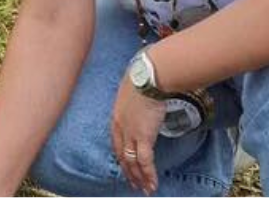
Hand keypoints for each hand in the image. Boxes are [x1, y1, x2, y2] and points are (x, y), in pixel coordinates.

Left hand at [110, 74, 166, 195]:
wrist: (148, 78)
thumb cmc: (141, 79)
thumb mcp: (130, 92)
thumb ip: (131, 104)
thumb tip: (140, 105)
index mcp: (115, 116)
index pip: (116, 143)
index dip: (121, 156)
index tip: (125, 165)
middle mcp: (120, 127)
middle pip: (122, 155)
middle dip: (128, 172)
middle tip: (133, 183)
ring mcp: (131, 133)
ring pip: (132, 162)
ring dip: (139, 177)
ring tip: (144, 188)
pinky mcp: (144, 137)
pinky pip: (145, 161)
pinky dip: (149, 174)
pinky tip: (152, 183)